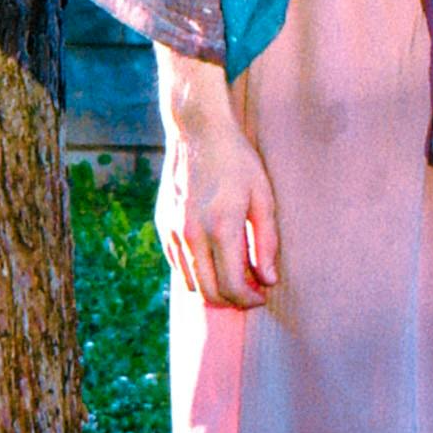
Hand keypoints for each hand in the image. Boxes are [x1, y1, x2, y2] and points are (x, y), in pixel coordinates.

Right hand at [153, 44, 280, 309]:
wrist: (197, 131)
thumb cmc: (237, 161)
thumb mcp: (263, 196)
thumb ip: (266, 241)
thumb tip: (268, 279)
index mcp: (220, 228)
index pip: (231, 286)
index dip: (249, 299)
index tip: (262, 295)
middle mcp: (192, 235)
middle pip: (208, 292)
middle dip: (231, 300)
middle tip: (249, 291)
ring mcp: (174, 231)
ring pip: (190, 282)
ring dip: (211, 289)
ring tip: (232, 276)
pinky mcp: (164, 225)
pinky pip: (177, 263)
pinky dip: (195, 272)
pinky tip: (213, 260)